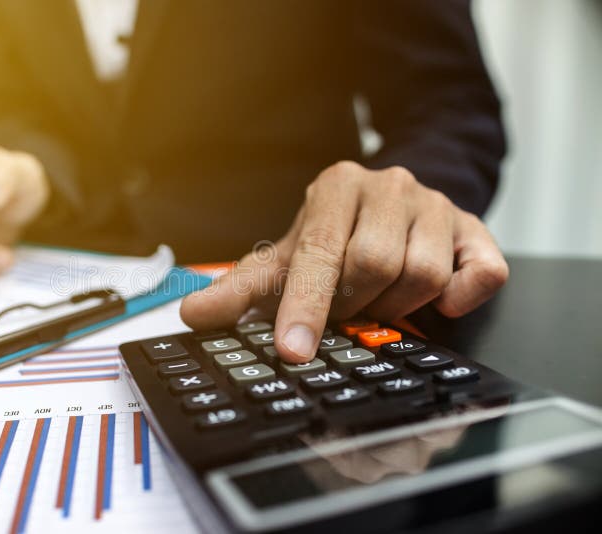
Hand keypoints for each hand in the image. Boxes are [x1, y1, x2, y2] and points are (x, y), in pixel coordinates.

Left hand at [181, 161, 507, 362]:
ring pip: (424, 274)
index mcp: (336, 188)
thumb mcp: (285, 260)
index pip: (319, 251)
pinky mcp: (475, 229)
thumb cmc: (333, 240)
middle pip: (375, 264)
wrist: (388, 208)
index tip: (294, 350)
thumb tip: (192, 315)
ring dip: (398, 305)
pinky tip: (437, 301)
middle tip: (347, 310)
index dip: (306, 305)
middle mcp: (389, 187)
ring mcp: (437, 205)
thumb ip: (241, 289)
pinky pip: (482, 274)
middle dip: (355, 305)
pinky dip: (460, 298)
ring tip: (381, 300)